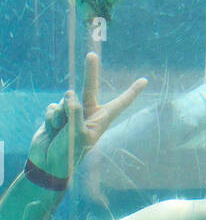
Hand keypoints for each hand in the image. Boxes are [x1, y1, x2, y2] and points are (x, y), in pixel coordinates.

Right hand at [27, 53, 147, 179]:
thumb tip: (70, 94)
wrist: (46, 165)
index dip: (132, 92)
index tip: (145, 80)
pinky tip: (51, 129)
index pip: (121, 103)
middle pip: (89, 88)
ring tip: (59, 131)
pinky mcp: (56, 115)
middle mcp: (88, 114)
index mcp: (101, 119)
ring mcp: (71, 113)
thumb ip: (75, 113)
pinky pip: (52, 107)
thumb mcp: (77, 136)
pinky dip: (50, 118)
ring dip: (59, 115)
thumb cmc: (67, 155)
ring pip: (65, 101)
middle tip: (91, 54)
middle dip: (90, 71)